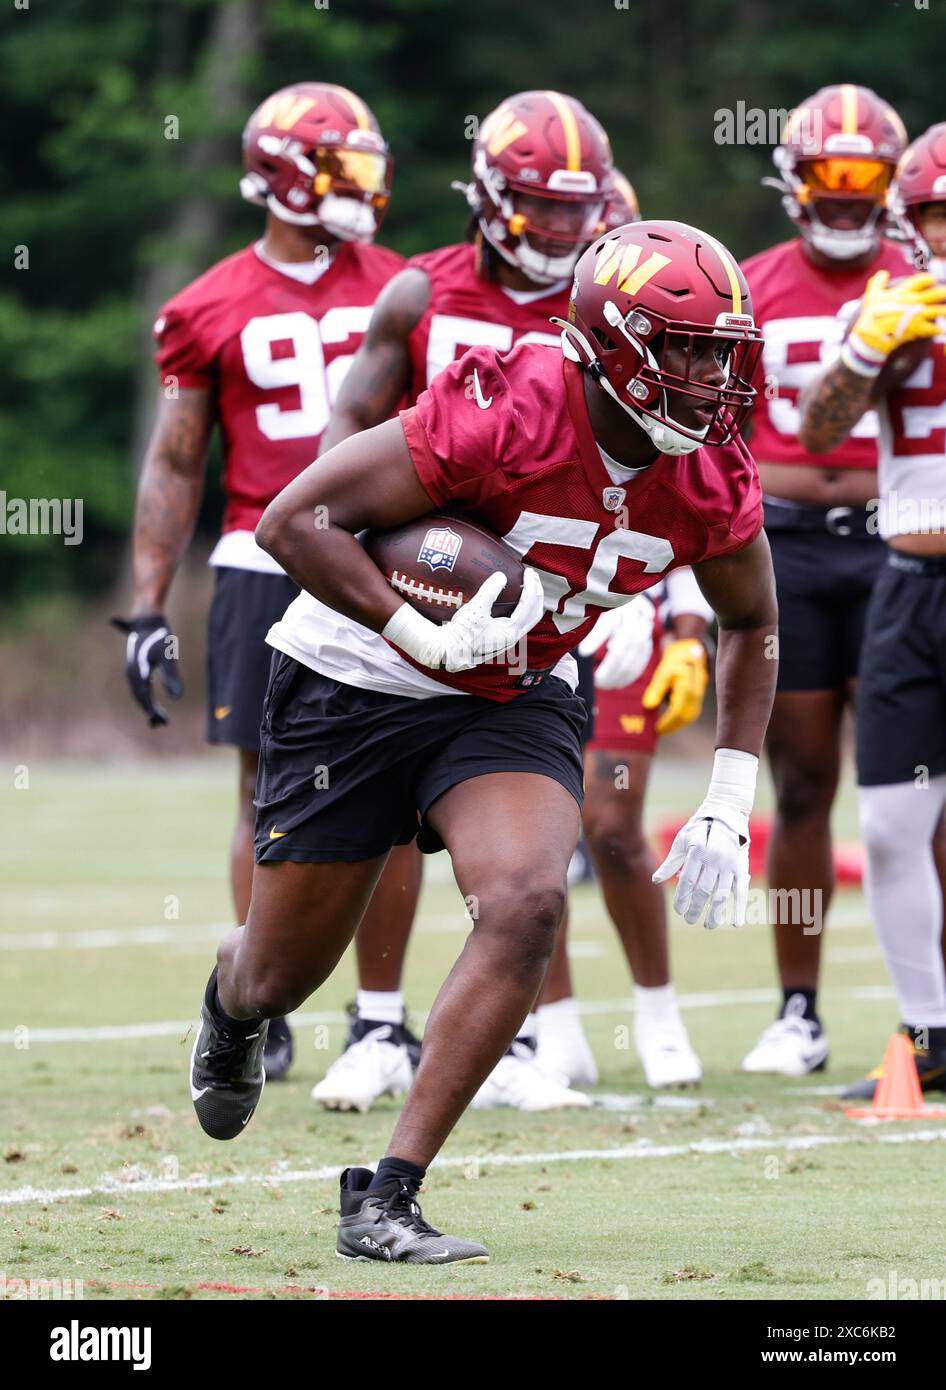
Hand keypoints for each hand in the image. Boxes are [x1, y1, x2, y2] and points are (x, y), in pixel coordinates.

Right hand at [112, 614, 182, 726]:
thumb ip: (171, 677)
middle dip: (150, 710)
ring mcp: (131, 669)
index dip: (152, 711)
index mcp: (136, 672)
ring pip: (138, 692)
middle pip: (139, 697)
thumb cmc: (159, 637)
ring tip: (158, 716)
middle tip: (163, 722)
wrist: (147, 619)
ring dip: (147, 704)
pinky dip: (145, 696)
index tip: (162, 721)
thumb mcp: (168, 657)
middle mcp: (131, 672)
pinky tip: (153, 702)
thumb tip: (177, 698)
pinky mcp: (135, 666)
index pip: (143, 697)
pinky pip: (138, 686)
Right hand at [382, 568, 544, 672]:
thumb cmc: (461, 633)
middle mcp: (513, 637)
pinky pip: (520, 622)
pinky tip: (516, 600)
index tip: (528, 572)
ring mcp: (508, 639)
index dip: (531, 586)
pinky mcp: (501, 638)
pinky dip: (524, 608)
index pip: (528, 605)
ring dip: (532, 601)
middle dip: (537, 593)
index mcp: (510, 631)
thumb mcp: (475, 609)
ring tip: (528, 586)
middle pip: (535, 613)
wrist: (449, 650)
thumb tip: (501, 576)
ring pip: (530, 619)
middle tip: (533, 576)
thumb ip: (490, 591)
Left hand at [577, 594, 655, 688]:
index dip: (596, 638)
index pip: (607, 623)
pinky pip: (642, 660)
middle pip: (626, 642)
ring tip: (604, 685)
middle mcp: (634, 614)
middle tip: (596, 680)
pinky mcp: (648, 641)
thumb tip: (578, 647)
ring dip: (621, 673)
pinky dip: (630, 674)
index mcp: (617, 605)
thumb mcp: (593, 610)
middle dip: (612, 665)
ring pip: (636, 653)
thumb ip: (584, 623)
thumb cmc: (602, 607)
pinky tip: (617, 684)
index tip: (582, 653)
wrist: (627, 600)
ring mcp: (644, 628)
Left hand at [642, 638, 708, 734]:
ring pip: (690, 715)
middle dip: (672, 726)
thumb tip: (649, 706)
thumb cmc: (674, 660)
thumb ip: (656, 688)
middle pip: (686, 715)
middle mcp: (697, 691)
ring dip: (676, 724)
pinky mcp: (698, 696)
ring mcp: (700, 694)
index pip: (678, 709)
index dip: (667, 721)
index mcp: (688, 683)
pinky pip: (691, 712)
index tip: (657, 729)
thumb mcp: (662, 671)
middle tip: (658, 732)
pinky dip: (680, 719)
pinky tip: (670, 722)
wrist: (689, 650)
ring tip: (663, 729)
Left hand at [652, 748, 756, 927]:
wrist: (726, 812)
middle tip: (689, 920)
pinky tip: (736, 923)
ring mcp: (730, 864)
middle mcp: (714, 859)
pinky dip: (739, 908)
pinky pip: (742, 891)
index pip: (688, 881)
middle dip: (695, 908)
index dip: (682, 898)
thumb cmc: (699, 827)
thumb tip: (656, 880)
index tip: (678, 910)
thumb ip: (671, 862)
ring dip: (715, 913)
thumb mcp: (682, 840)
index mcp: (697, 851)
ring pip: (721, 894)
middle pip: (703, 890)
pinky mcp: (742, 867)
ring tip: (708, 925)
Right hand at [843, 270, 945, 374]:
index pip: (921, 280)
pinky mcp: (917, 329)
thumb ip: (878, 281)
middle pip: (935, 294)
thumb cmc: (870, 316)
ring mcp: (916, 316)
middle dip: (943, 292)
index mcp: (903, 292)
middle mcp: (912, 302)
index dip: (929, 279)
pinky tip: (941, 329)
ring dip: (945, 310)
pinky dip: (938, 329)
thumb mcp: (871, 295)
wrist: (870, 337)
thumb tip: (884, 273)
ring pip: (937, 311)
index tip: (933, 280)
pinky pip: (933, 328)